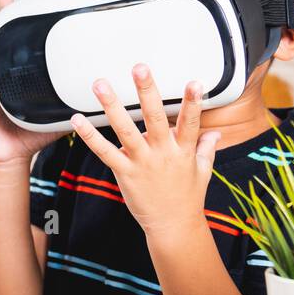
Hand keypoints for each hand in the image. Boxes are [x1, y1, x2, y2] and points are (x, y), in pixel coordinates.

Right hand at [0, 0, 65, 168]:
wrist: (11, 157)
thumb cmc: (29, 137)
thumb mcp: (57, 118)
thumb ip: (74, 107)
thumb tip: (99, 101)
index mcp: (21, 77)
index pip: (25, 45)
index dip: (27, 25)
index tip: (32, 4)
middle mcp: (3, 76)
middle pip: (2, 39)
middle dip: (2, 15)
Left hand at [69, 65, 220, 237]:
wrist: (173, 226)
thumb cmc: (187, 197)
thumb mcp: (203, 171)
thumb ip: (205, 148)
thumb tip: (216, 133)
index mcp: (183, 150)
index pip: (190, 122)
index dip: (193, 103)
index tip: (195, 82)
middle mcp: (162, 153)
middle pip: (155, 118)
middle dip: (147, 91)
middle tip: (140, 68)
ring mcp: (142, 162)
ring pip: (125, 130)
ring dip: (111, 106)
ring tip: (100, 84)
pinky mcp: (124, 172)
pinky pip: (104, 152)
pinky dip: (89, 136)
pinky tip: (77, 119)